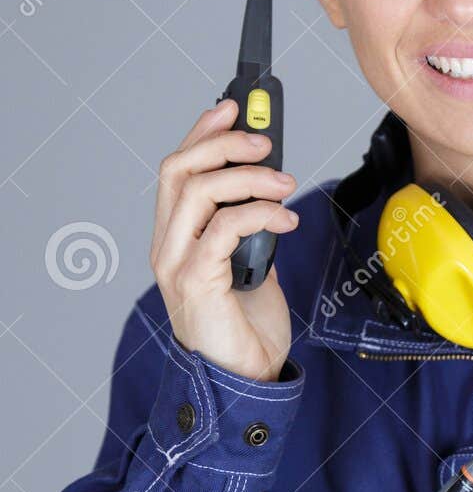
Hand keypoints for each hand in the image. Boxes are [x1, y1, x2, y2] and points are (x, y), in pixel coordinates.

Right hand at [150, 97, 299, 381]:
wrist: (243, 383)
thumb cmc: (245, 331)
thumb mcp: (252, 267)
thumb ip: (249, 232)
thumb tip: (269, 195)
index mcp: (176, 239)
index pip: (177, 170)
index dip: (202, 132)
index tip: (234, 107)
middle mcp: (167, 246)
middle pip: (178, 169)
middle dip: (223, 143)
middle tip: (266, 142)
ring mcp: (176, 263)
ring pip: (198, 191)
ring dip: (248, 177)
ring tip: (286, 185)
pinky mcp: (195, 280)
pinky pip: (224, 227)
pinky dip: (259, 213)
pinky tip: (286, 220)